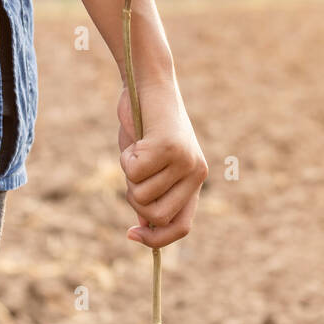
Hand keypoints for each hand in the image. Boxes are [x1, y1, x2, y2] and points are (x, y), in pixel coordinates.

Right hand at [117, 80, 207, 248]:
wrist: (150, 85)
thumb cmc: (145, 126)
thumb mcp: (151, 166)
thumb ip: (153, 194)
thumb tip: (146, 228)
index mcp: (195, 181)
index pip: (181, 227)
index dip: (156, 239)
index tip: (131, 234)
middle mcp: (196, 174)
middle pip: (155, 216)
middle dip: (134, 197)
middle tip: (134, 169)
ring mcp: (185, 161)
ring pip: (140, 194)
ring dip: (128, 173)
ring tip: (138, 148)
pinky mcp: (170, 147)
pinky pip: (134, 171)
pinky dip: (126, 156)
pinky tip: (137, 138)